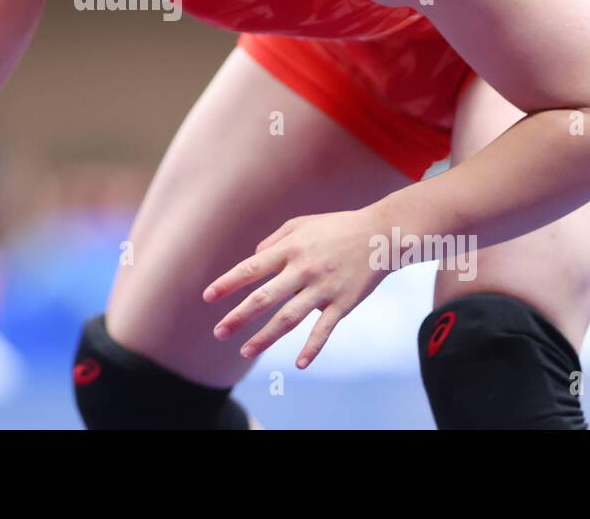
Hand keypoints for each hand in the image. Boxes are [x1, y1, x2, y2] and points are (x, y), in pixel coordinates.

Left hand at [203, 211, 391, 368]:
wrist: (381, 234)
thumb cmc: (337, 227)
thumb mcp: (302, 224)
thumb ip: (274, 241)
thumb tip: (252, 259)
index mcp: (290, 249)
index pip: (251, 269)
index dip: (228, 283)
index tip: (208, 297)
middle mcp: (303, 269)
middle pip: (264, 298)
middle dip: (238, 316)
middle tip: (219, 332)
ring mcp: (323, 288)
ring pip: (289, 318)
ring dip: (265, 337)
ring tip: (245, 351)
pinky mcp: (343, 303)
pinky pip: (324, 329)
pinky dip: (312, 348)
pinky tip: (299, 364)